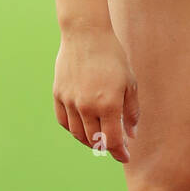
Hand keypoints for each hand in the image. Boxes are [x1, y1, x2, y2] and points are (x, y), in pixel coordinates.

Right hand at [53, 27, 139, 161]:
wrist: (86, 34)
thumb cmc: (112, 57)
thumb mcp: (129, 83)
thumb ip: (131, 111)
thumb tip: (131, 135)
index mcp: (108, 104)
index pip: (113, 140)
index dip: (120, 152)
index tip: (126, 156)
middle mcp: (87, 106)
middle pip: (95, 141)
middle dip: (107, 147)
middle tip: (115, 145)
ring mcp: (70, 102)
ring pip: (78, 134)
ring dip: (90, 141)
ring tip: (100, 138)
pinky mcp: (58, 95)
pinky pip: (64, 122)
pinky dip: (74, 129)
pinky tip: (83, 127)